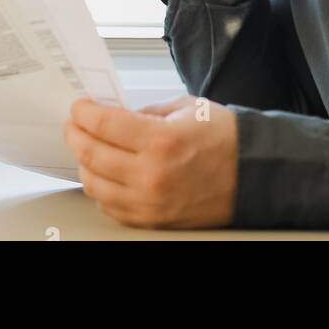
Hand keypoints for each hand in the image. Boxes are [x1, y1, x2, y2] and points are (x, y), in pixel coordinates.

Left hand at [63, 94, 237, 228]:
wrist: (254, 175)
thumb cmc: (225, 139)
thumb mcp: (186, 108)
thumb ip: (146, 111)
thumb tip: (114, 116)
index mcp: (161, 141)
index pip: (103, 125)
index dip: (83, 113)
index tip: (79, 107)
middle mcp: (152, 175)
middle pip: (91, 154)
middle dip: (76, 134)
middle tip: (74, 125)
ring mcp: (150, 203)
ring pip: (94, 184)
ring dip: (84, 163)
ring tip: (87, 149)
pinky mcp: (153, 221)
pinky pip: (111, 207)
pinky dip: (101, 189)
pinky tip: (104, 175)